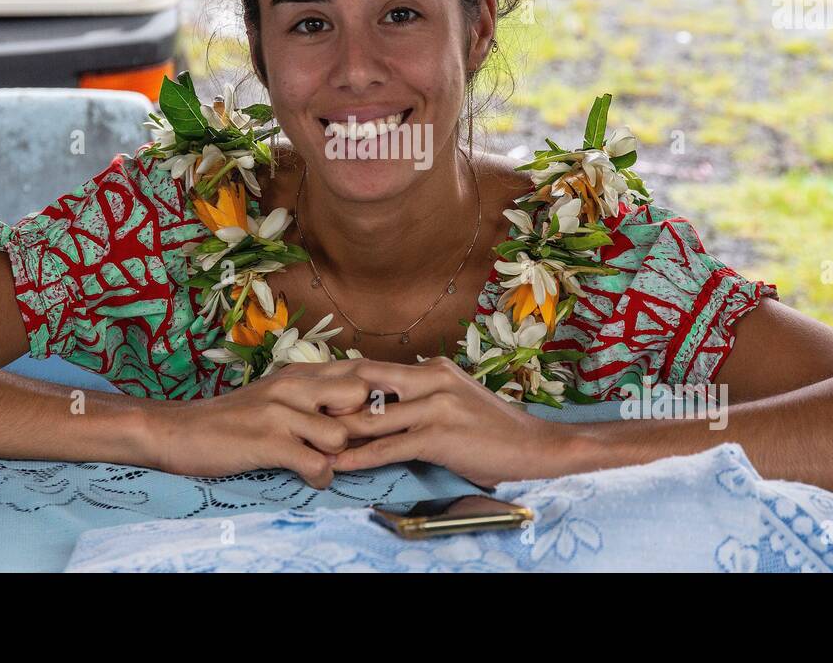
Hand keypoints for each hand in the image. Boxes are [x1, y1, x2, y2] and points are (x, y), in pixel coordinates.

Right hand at [144, 363, 370, 488]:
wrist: (177, 429)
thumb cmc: (233, 417)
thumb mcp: (276, 393)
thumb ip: (313, 392)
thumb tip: (358, 402)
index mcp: (298, 373)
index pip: (360, 370)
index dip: (380, 392)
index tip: (384, 412)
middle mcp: (292, 386)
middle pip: (359, 394)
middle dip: (363, 424)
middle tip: (351, 443)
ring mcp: (279, 413)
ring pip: (340, 435)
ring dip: (338, 457)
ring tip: (323, 462)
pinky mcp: (266, 442)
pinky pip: (315, 464)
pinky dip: (319, 478)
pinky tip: (309, 477)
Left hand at [329, 357, 569, 486]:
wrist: (535, 446)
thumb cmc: (494, 428)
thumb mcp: (456, 398)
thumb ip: (422, 395)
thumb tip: (384, 402)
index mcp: (433, 369)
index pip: (374, 371)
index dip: (340, 382)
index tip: (309, 392)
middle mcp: (431, 379)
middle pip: (365, 387)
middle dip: (330, 401)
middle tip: (296, 413)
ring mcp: (435, 406)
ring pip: (373, 418)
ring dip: (338, 432)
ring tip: (308, 442)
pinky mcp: (439, 435)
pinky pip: (389, 447)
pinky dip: (361, 457)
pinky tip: (339, 464)